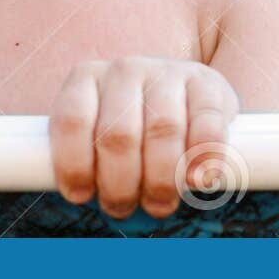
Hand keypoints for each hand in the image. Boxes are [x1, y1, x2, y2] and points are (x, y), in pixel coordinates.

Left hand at [48, 56, 240, 218]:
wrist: (182, 88)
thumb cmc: (131, 124)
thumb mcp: (97, 130)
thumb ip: (86, 156)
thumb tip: (80, 196)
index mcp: (87, 79)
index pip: (72, 121)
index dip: (74, 165)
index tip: (82, 196)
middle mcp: (124, 70)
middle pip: (118, 136)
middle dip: (120, 186)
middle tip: (124, 208)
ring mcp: (167, 72)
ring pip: (162, 131)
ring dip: (161, 180)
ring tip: (159, 204)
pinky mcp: (207, 83)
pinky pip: (207, 123)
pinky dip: (203, 157)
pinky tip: (197, 181)